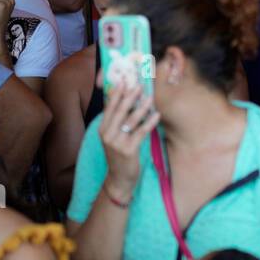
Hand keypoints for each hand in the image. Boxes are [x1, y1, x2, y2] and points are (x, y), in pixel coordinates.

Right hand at [98, 83, 160, 201]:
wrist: (118, 179)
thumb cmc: (119, 156)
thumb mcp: (114, 138)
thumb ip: (118, 122)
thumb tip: (127, 104)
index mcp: (103, 129)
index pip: (109, 107)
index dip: (116, 93)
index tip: (124, 80)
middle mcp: (107, 134)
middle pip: (119, 111)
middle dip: (130, 96)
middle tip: (139, 85)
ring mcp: (117, 142)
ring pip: (130, 120)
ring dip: (141, 107)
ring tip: (150, 97)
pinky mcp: (128, 150)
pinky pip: (140, 133)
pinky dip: (149, 122)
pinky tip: (157, 115)